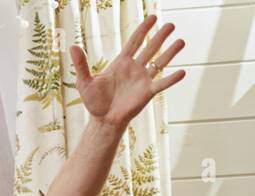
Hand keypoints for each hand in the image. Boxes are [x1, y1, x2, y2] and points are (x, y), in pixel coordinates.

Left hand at [70, 14, 185, 130]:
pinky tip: (182, 71)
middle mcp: (135, 68)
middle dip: (160, 37)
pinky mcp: (147, 92)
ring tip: (181, 41)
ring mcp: (143, 79)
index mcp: (121, 63)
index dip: (143, 29)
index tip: (152, 17)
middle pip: (150, 48)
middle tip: (171, 24)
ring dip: (170, 52)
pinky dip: (171, 78)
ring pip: (159, 62)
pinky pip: (161, 83)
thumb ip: (81, 64)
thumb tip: (72, 47)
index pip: (134, 42)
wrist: (102, 120)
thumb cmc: (94, 101)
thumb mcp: (84, 82)